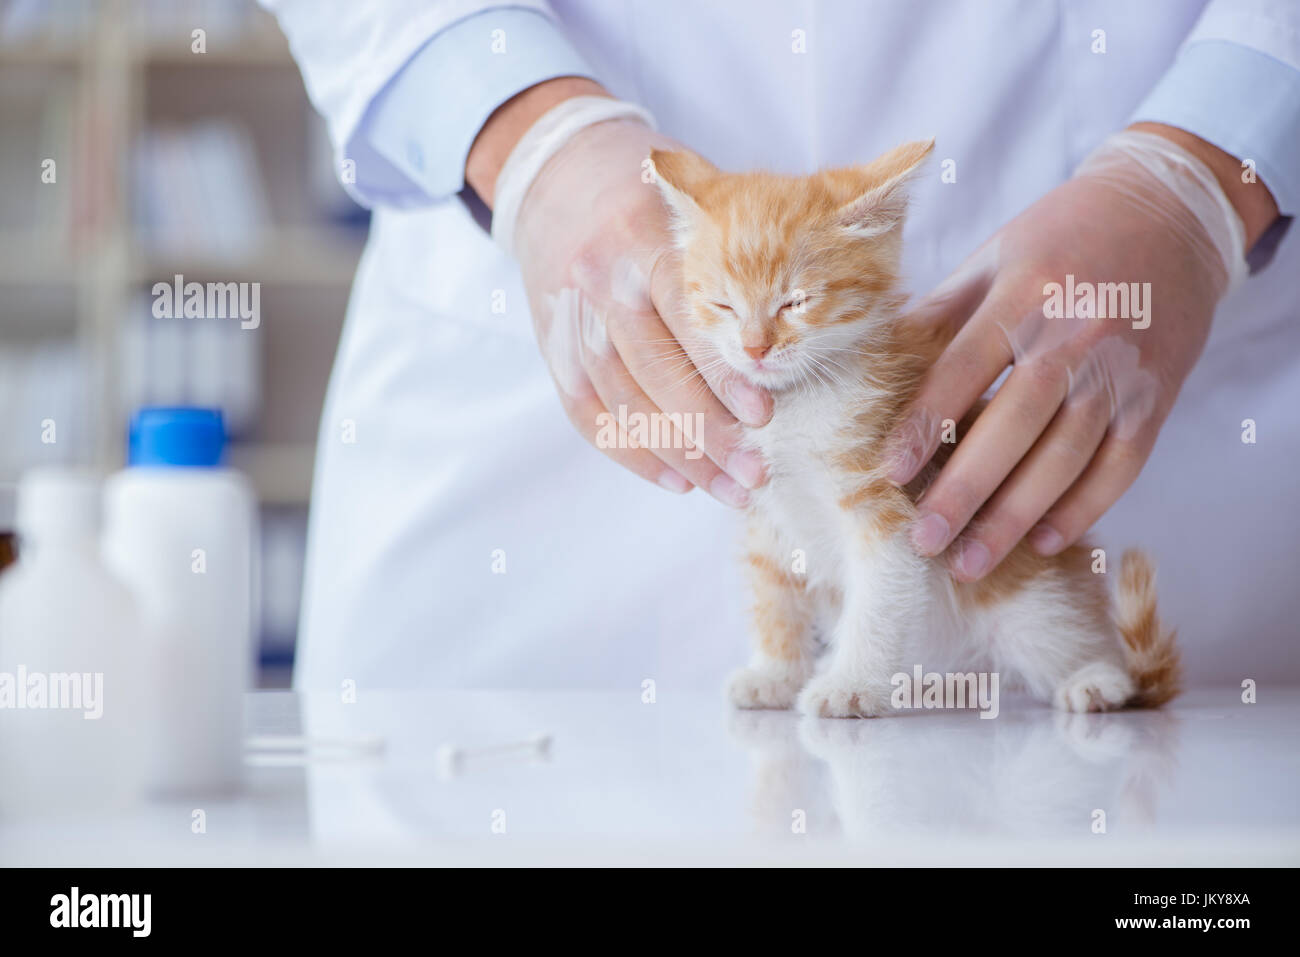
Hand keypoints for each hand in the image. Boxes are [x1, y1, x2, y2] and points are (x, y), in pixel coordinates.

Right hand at [507, 116, 771, 505]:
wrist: (558, 177)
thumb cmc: (651, 194)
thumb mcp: (699, 197)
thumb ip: (743, 250)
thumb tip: (801, 320)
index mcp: (644, 238)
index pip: (686, 318)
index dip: (723, 374)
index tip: (763, 417)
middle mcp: (602, 280)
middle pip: (654, 372)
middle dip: (709, 432)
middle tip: (754, 473)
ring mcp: (572, 318)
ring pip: (623, 402)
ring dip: (678, 455)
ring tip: (727, 488)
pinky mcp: (552, 346)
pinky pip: (587, 413)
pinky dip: (630, 452)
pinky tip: (675, 479)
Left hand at [883, 128, 1265, 580]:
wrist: (1171, 213)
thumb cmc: (1062, 235)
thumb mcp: (993, 255)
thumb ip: (940, 314)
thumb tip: (875, 368)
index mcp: (1025, 291)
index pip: (963, 369)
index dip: (923, 424)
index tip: (888, 472)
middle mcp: (1077, 333)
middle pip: (1014, 426)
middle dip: (965, 492)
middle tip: (923, 541)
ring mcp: (1122, 371)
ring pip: (1066, 458)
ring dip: (1016, 518)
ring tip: (970, 563)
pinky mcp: (1156, 397)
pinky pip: (1120, 466)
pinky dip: (1083, 508)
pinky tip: (1044, 540)